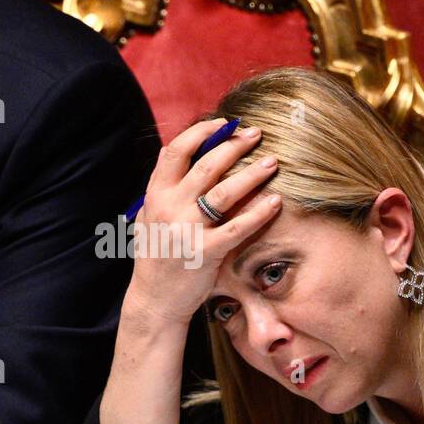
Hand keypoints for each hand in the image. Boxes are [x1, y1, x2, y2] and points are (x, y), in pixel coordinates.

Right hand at [125, 117, 281, 326]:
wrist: (155, 299)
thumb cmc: (157, 256)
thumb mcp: (148, 217)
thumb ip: (160, 187)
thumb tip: (171, 152)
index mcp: (155, 195)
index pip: (176, 151)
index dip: (202, 132)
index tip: (224, 124)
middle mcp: (169, 208)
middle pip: (207, 165)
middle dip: (235, 145)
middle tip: (256, 134)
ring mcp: (187, 230)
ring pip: (225, 192)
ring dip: (252, 174)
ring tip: (272, 162)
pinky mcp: (205, 252)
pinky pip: (238, 227)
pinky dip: (258, 213)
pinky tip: (275, 202)